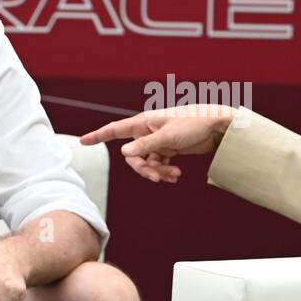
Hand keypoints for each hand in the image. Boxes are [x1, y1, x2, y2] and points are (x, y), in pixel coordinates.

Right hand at [80, 105, 236, 183]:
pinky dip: (166, 171)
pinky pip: (159, 164)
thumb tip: (124, 153)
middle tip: (158, 177)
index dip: (98, 136)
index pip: (115, 130)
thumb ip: (145, 145)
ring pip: (147, 163)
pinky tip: (176, 175)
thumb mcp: (168, 136)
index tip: (82, 141)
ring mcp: (157, 142)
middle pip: (133, 156)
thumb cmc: (193, 124)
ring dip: (158, 171)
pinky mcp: (168, 150)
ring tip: (174, 175)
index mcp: (143, 123)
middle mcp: (147, 132)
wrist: (217, 127)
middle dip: (144, 169)